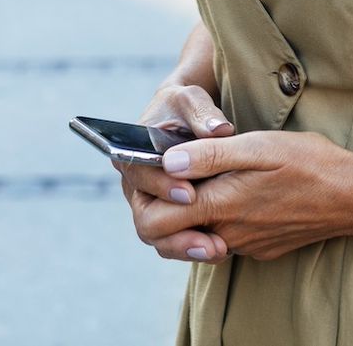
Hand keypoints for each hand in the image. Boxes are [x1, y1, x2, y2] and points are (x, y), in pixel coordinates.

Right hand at [114, 84, 235, 263]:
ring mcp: (149, 203)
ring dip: (184, 245)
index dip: (163, 185)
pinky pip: (173, 238)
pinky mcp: (166, 215)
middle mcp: (135, 184)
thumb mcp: (191, 101)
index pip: (140, 173)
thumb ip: (203, 114)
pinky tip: (220, 250)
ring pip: (157, 234)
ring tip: (216, 250)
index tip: (190, 193)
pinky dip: (192, 246)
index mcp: (132, 152)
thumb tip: (219, 130)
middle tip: (205, 236)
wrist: (183, 118)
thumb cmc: (184, 107)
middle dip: (174, 227)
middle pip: (145, 214)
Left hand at [120, 130, 352, 262]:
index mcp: (220, 205)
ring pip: (198, 235)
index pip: (156, 220)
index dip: (147, 195)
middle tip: (175, 175)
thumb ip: (210, 155)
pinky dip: (221, 216)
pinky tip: (238, 190)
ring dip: (194, 211)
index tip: (157, 166)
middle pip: (170, 235)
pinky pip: (225, 236)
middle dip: (163, 207)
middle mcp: (226, 233)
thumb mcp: (258, 146)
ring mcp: (242, 245)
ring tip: (207, 176)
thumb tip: (168, 161)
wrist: (352, 197)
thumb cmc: (307, 162)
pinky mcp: (257, 248)